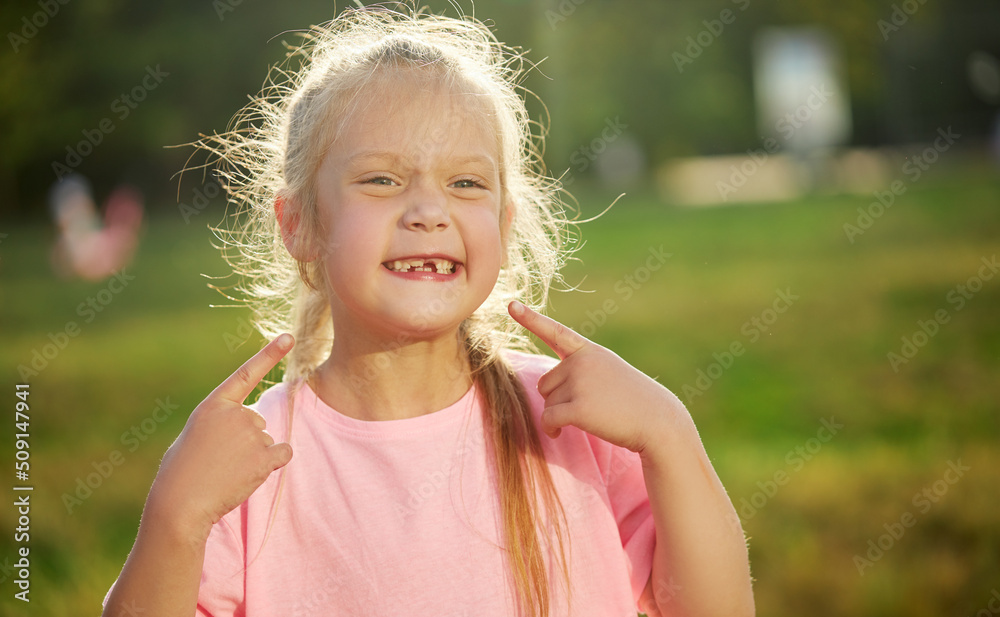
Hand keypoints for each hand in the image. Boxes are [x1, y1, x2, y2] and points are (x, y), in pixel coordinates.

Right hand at [145, 334, 294, 540]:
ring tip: (226, 470)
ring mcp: (252, 434)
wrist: (180, 503)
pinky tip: (249, 474)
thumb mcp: (196, 434)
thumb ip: (223, 422)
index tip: (289, 337)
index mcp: (214, 405)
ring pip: (267, 440)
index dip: (270, 354)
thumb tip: (257, 425)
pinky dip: (272, 463)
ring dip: (254, 456)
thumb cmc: (182, 471)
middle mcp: (236, 414)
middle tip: (218, 460)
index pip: (247, 374)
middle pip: (257, 422)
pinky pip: (283, 453)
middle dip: (245, 440)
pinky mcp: (265, 455)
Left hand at [508, 301, 685, 454]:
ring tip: (586, 416)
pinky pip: (547, 418)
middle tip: (586, 405)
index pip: (555, 332)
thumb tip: (545, 387)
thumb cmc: (632, 400)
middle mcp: (581, 362)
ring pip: (546, 401)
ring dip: (557, 414)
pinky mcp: (578, 407)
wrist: (658, 421)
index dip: (531, 319)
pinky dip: (551, 429)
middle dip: (557, 398)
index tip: (511, 305)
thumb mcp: (608, 372)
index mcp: (589, 351)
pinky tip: (560, 432)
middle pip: (544, 382)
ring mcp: (580, 383)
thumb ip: (579, 370)